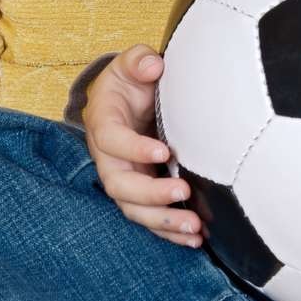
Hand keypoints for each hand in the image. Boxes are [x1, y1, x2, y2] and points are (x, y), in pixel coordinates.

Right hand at [83, 44, 201, 246]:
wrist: (133, 98)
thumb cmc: (133, 81)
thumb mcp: (133, 63)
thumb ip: (139, 61)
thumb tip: (152, 67)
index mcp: (104, 123)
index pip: (112, 139)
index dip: (134, 149)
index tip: (165, 152)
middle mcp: (109, 157)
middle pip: (119, 185)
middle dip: (150, 194)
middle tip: (184, 193)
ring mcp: (125, 178)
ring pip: (134, 209)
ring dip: (163, 222)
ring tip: (194, 228)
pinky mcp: (141, 192)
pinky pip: (150, 217)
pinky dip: (170, 231)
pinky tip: (195, 240)